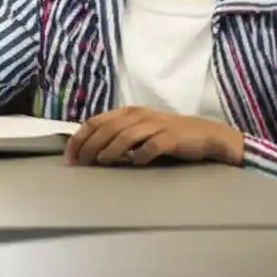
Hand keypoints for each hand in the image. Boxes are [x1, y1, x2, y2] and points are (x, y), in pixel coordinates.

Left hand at [65, 106, 243, 165]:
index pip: (95, 122)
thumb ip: (117, 135)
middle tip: (81, 163)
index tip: (70, 156)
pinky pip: (151, 147)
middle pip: (106, 128)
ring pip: (125, 135)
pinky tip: (135, 163)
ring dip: (110, 149)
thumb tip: (90, 151)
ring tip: (101, 162)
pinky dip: (140, 155)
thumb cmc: (168, 135)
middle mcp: (139, 115)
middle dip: (89, 146)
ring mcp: (155, 125)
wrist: (206, 135)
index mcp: (128, 112)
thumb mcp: (140, 130)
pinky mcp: (171, 138)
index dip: (79, 138)